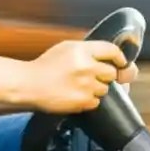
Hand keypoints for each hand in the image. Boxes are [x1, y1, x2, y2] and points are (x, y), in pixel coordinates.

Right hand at [12, 40, 138, 113]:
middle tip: (92, 77)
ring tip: (80, 87)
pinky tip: (76, 95)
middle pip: (112, 73)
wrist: (29, 84)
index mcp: (82, 50)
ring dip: (96, 89)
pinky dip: (89, 101)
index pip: (112, 51)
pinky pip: (96, 102)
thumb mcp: (66, 48)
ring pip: (105, 89)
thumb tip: (110, 57)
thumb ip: (88, 50)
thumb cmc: (45, 66)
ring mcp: (85, 85)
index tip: (121, 63)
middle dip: (105, 76)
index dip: (120, 58)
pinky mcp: (82, 101)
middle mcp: (86, 66)